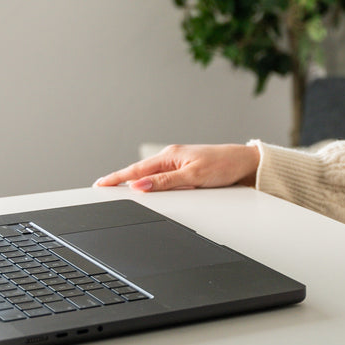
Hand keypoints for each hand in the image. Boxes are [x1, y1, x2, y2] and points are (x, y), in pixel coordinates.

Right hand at [93, 144, 259, 191]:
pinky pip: (161, 176)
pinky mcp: (186, 169)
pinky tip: (145, 185)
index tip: (100, 184)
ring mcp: (178, 163)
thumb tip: (140, 185)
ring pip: (150, 173)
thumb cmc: (223, 166)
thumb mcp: (193, 177)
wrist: (245, 163)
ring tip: (117, 187)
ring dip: (134, 180)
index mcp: (170, 156)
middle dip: (120, 179)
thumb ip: (165, 182)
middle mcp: (172, 157)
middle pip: (140, 171)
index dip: (117, 178)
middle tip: (101, 187)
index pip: (137, 170)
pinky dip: (149, 180)